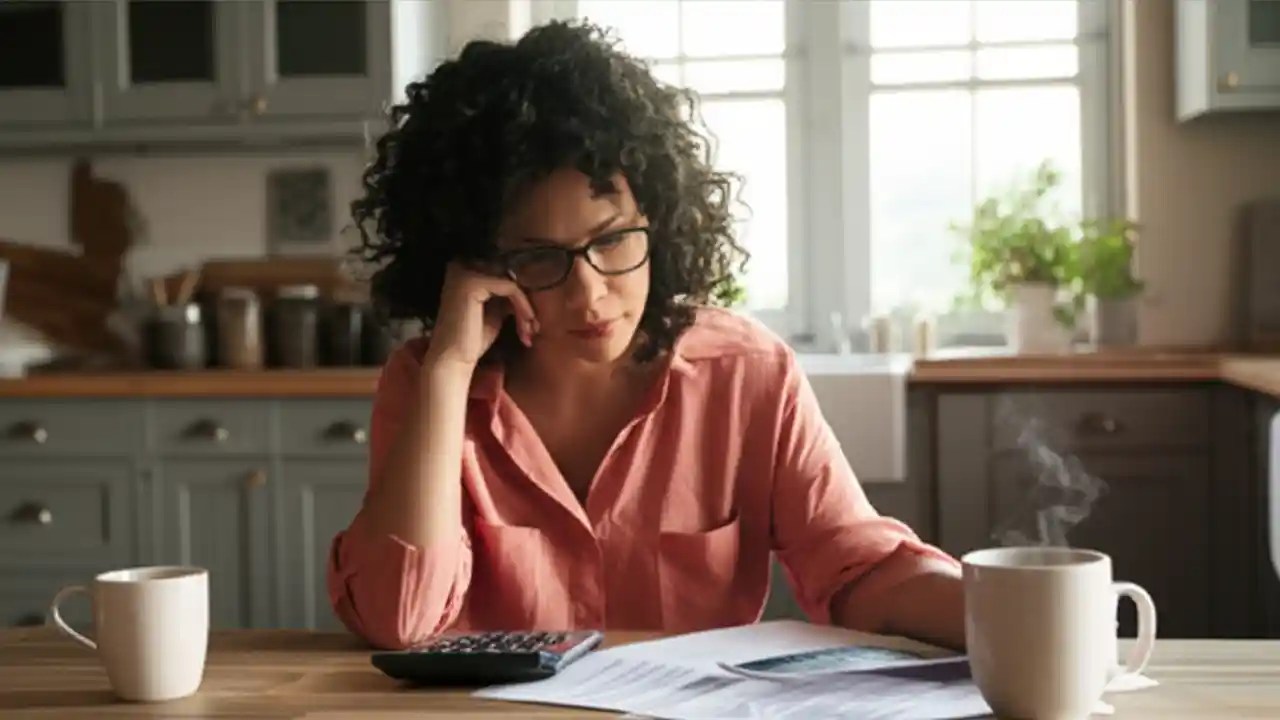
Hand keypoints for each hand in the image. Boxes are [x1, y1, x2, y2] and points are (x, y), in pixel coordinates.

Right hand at [423, 262, 538, 369]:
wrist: (454, 361)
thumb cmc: (473, 339)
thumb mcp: (495, 311)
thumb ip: (506, 295)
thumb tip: (528, 284)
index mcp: (465, 270)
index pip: (504, 276)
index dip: (521, 299)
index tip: (530, 325)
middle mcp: (462, 266)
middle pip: (510, 278)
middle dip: (526, 304)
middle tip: (532, 330)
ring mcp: (466, 272)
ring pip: (513, 284)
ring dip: (526, 309)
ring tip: (528, 333)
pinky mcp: (472, 283)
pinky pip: (511, 288)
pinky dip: (523, 308)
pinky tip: (524, 328)